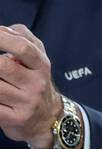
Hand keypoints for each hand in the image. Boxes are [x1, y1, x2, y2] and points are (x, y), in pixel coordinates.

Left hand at [0, 24, 64, 148]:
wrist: (48, 119)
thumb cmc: (35, 82)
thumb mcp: (37, 58)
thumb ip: (22, 38)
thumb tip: (2, 29)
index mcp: (40, 65)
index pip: (23, 47)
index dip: (1, 38)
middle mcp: (36, 83)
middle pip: (4, 66)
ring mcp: (26, 102)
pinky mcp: (14, 119)